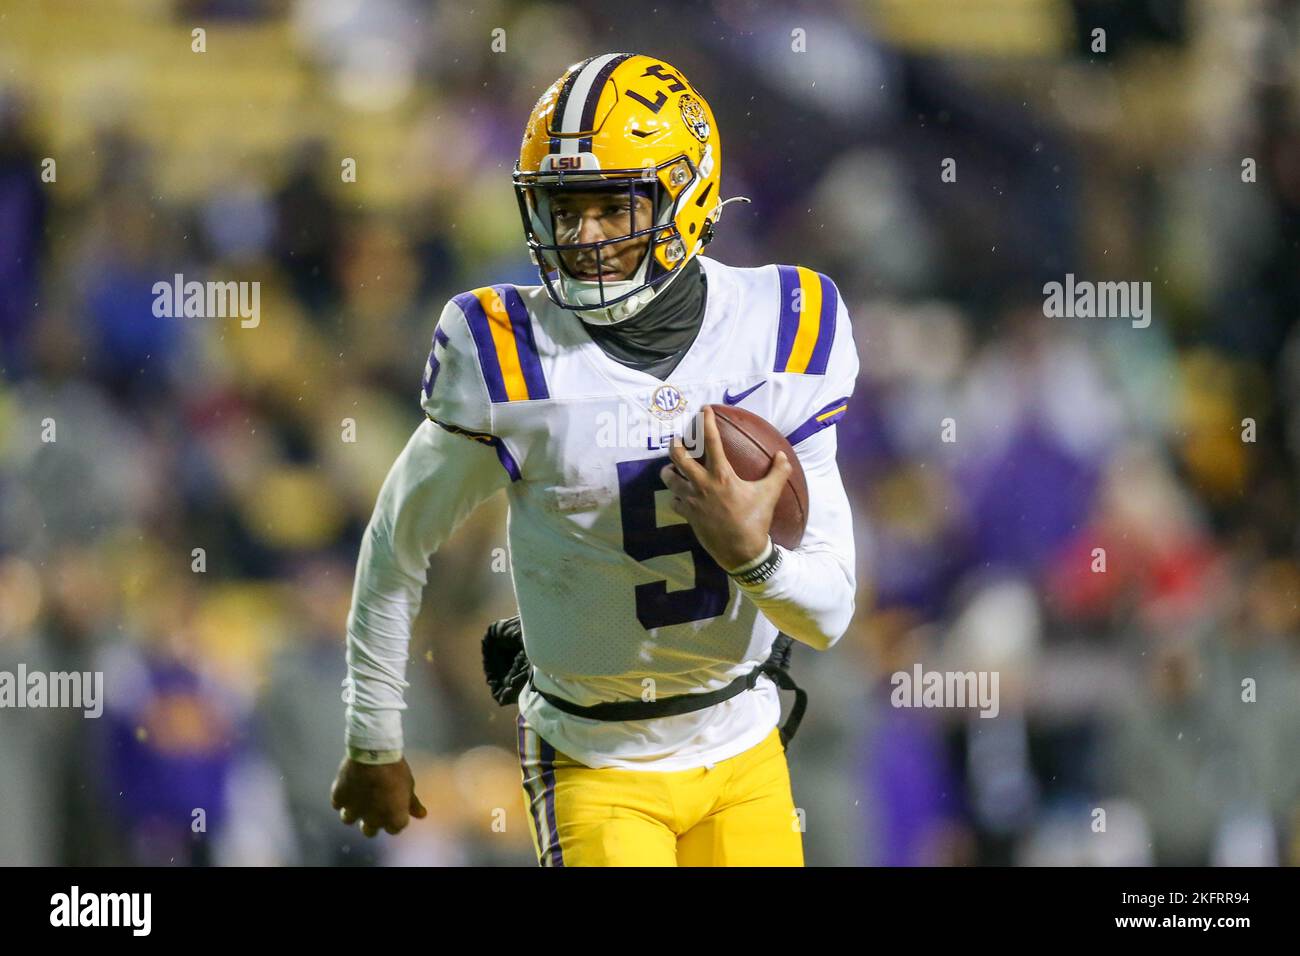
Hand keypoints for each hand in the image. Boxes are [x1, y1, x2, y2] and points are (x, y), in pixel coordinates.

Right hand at [330, 755, 426, 837]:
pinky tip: (348, 785)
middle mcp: (373, 822)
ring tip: (359, 795)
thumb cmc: (396, 769)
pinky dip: (342, 796)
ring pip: (349, 819)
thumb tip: (422, 815)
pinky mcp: (339, 798)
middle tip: (374, 803)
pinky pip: (338, 803)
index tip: (393, 806)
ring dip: (354, 810)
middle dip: (372, 820)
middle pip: (370, 830)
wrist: (374, 751)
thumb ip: (412, 804)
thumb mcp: (408, 785)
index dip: (393, 817)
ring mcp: (353, 811)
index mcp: (394, 820)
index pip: (394, 829)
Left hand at [660, 405, 792, 569]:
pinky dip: (675, 496)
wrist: (741, 551)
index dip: (706, 422)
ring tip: (671, 468)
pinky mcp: (688, 515)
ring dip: (668, 471)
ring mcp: (692, 501)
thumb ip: (778, 472)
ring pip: (669, 479)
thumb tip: (783, 455)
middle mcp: (702, 485)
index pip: (711, 441)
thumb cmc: (755, 520)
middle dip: (674, 445)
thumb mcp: (769, 494)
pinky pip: (674, 501)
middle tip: (677, 440)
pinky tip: (680, 496)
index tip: (703, 410)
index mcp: (722, 475)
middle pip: (678, 458)